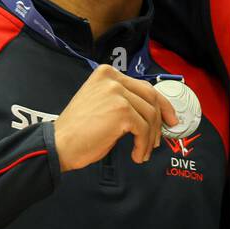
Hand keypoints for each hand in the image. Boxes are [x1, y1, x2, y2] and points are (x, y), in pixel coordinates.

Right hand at [52, 65, 179, 171]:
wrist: (59, 144)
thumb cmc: (79, 130)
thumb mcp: (102, 104)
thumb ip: (124, 101)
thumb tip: (154, 113)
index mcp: (107, 74)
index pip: (143, 86)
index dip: (161, 104)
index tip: (170, 118)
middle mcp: (112, 79)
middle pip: (151, 98)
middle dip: (160, 120)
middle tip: (161, 138)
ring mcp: (117, 94)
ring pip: (149, 116)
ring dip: (149, 138)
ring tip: (143, 151)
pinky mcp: (122, 111)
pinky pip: (143, 130)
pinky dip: (143, 145)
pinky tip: (136, 155)